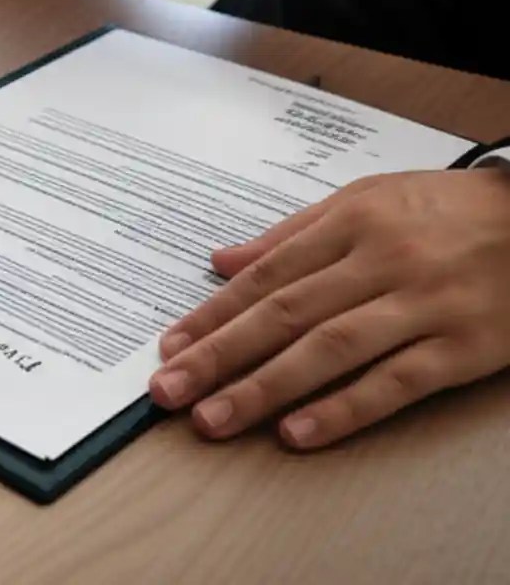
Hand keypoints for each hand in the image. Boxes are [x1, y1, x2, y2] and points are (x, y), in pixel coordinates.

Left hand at [148, 168, 509, 448]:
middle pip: (286, 315)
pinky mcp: (463, 348)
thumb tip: (221, 262)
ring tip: (213, 419)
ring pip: (329, 351)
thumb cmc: (447, 211)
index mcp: (352, 224)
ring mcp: (424, 307)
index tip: (170, 348)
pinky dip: (343, 410)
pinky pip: (395, 384)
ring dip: (264, 389)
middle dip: (219, 356)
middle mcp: (381, 263)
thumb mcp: (367, 200)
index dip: (213, 316)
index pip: (266, 277)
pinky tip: (296, 433)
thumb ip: (291, 234)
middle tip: (169, 392)